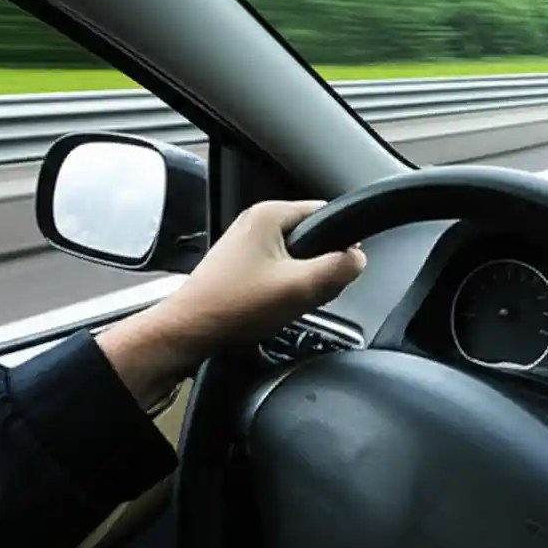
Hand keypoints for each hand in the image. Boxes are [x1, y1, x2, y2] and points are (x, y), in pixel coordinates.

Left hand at [97, 200, 364, 406]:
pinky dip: (283, 288)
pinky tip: (274, 307)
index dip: (341, 243)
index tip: (338, 272)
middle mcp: (255, 221)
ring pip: (296, 257)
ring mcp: (245, 243)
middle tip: (309, 293)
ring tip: (288, 302)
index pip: (326, 214)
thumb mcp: (300, 288)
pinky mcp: (239, 265)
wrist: (189, 332)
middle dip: (319, 267)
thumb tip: (358, 258)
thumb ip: (339, 268)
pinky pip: (277, 270)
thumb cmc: (236, 307)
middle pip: (312, 238)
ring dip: (301, 281)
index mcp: (270, 214)